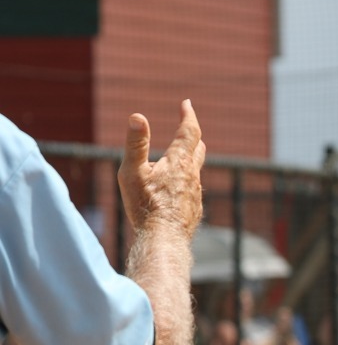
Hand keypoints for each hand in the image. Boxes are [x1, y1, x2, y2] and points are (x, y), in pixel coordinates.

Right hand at [118, 100, 204, 238]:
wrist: (164, 239)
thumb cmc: (145, 205)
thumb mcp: (132, 171)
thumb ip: (136, 144)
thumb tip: (137, 116)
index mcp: (179, 162)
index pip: (189, 132)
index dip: (188, 116)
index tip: (186, 104)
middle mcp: (193, 175)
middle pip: (197, 149)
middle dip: (192, 135)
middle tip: (188, 126)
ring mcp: (196, 193)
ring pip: (196, 170)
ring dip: (189, 159)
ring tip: (182, 155)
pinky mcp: (194, 209)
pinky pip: (192, 190)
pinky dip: (185, 182)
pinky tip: (178, 190)